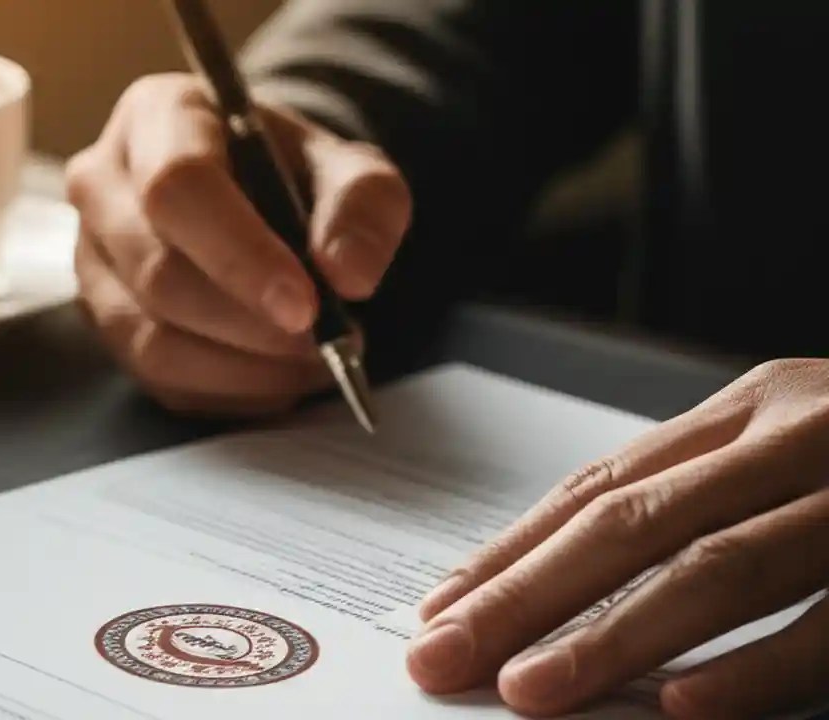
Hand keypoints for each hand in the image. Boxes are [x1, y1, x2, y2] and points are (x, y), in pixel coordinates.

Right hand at [67, 73, 410, 416]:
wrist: (255, 197)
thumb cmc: (292, 176)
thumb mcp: (349, 170)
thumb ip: (363, 207)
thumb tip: (349, 275)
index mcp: (158, 117)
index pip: (177, 187)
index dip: (240, 255)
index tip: (306, 306)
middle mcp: (102, 183)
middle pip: (158, 273)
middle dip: (250, 325)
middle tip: (324, 342)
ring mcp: (90, 257)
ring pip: (150, 338)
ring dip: (243, 368)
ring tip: (310, 362)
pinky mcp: (99, 319)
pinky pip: (155, 378)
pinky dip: (226, 392)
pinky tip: (275, 377)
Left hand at [408, 359, 828, 718]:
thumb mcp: (794, 449)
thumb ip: (703, 498)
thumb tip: (569, 586)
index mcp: (751, 409)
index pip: (603, 485)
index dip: (513, 551)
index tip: (439, 608)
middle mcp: (796, 439)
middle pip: (632, 521)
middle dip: (525, 596)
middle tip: (444, 655)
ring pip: (715, 567)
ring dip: (610, 636)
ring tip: (527, 688)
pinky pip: (823, 626)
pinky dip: (748, 669)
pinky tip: (676, 705)